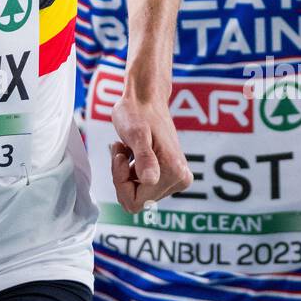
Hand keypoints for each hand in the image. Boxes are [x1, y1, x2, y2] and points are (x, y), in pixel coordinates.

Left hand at [110, 94, 192, 212]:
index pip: (135, 202)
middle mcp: (180, 179)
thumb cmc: (137, 113)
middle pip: (137, 199)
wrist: (146, 98)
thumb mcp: (136, 134)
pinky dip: (132, 171)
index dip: (120, 182)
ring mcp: (177, 177)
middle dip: (123, 177)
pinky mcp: (171, 174)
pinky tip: (132, 152)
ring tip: (127, 148)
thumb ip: (144, 158)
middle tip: (122, 151)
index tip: (120, 157)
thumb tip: (150, 180)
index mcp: (173, 172)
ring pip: (138, 194)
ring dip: (127, 173)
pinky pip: (143, 186)